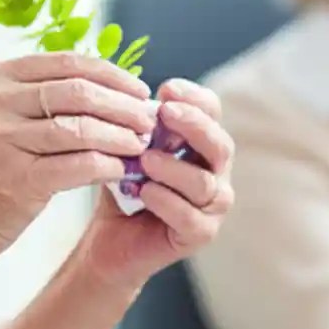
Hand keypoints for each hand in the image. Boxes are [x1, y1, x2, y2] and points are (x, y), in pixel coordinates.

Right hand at [0, 53, 156, 268]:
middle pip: (79, 91)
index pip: (69, 63)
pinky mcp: (11, 178)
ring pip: (82, 127)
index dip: (113, 75)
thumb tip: (114, 91)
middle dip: (123, 105)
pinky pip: (77, 165)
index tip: (141, 91)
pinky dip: (107, 166)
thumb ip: (42, 99)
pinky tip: (122, 171)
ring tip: (142, 144)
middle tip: (150, 120)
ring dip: (121, 136)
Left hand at [76, 79, 235, 290]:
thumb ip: (143, 129)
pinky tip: (144, 192)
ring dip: (173, 168)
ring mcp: (213, 207)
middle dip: (194, 125)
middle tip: (164, 113)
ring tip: (144, 160)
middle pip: (220, 145)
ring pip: (204, 183)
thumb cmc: (123, 189)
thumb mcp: (131, 150)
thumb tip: (140, 100)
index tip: (166, 88)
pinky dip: (166, 201)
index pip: (212, 113)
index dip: (194, 98)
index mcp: (203, 145)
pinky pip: (190, 216)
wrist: (108, 240)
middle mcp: (217, 173)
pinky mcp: (201, 235)